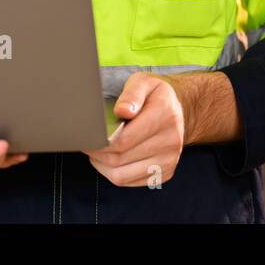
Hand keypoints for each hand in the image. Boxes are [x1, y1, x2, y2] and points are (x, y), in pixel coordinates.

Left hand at [84, 73, 183, 187]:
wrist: (176, 112)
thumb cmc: (153, 96)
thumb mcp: (143, 83)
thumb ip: (132, 94)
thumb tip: (123, 111)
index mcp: (165, 115)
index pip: (124, 140)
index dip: (100, 141)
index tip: (88, 136)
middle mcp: (171, 140)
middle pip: (119, 159)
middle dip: (98, 153)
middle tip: (88, 143)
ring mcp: (169, 160)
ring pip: (121, 176)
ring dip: (103, 166)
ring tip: (98, 152)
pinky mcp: (165, 173)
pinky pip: (129, 182)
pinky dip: (114, 173)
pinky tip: (111, 159)